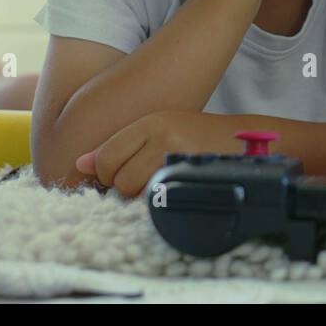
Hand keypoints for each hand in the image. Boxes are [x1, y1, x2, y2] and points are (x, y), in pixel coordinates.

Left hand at [75, 110, 209, 198]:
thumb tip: (80, 164)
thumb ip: (121, 145)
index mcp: (151, 122)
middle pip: (119, 178)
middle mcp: (163, 136)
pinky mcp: (191, 178)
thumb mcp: (160, 128)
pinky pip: (158, 202)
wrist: (244, 140)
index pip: (107, 156)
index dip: (107, 173)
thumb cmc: (198, 135)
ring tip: (159, 185)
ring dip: (142, 197)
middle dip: (125, 188)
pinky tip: (170, 192)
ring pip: (136, 193)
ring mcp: (178, 158)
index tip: (119, 174)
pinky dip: (158, 204)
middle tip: (142, 181)